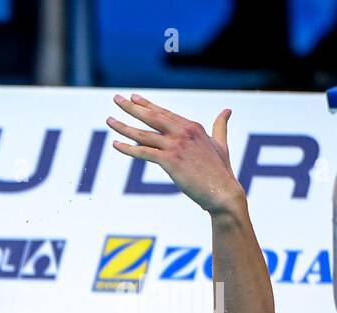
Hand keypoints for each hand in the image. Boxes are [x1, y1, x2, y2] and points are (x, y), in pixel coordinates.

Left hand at [108, 94, 243, 214]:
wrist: (222, 191)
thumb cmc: (221, 171)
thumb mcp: (220, 144)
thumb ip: (220, 126)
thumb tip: (227, 110)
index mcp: (192, 127)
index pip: (164, 113)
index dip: (147, 105)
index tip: (133, 98)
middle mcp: (183, 132)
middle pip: (152, 117)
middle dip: (132, 107)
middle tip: (117, 98)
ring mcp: (176, 146)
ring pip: (143, 134)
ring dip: (123, 127)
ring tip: (109, 120)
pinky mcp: (170, 161)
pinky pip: (143, 152)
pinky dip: (128, 148)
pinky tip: (115, 144)